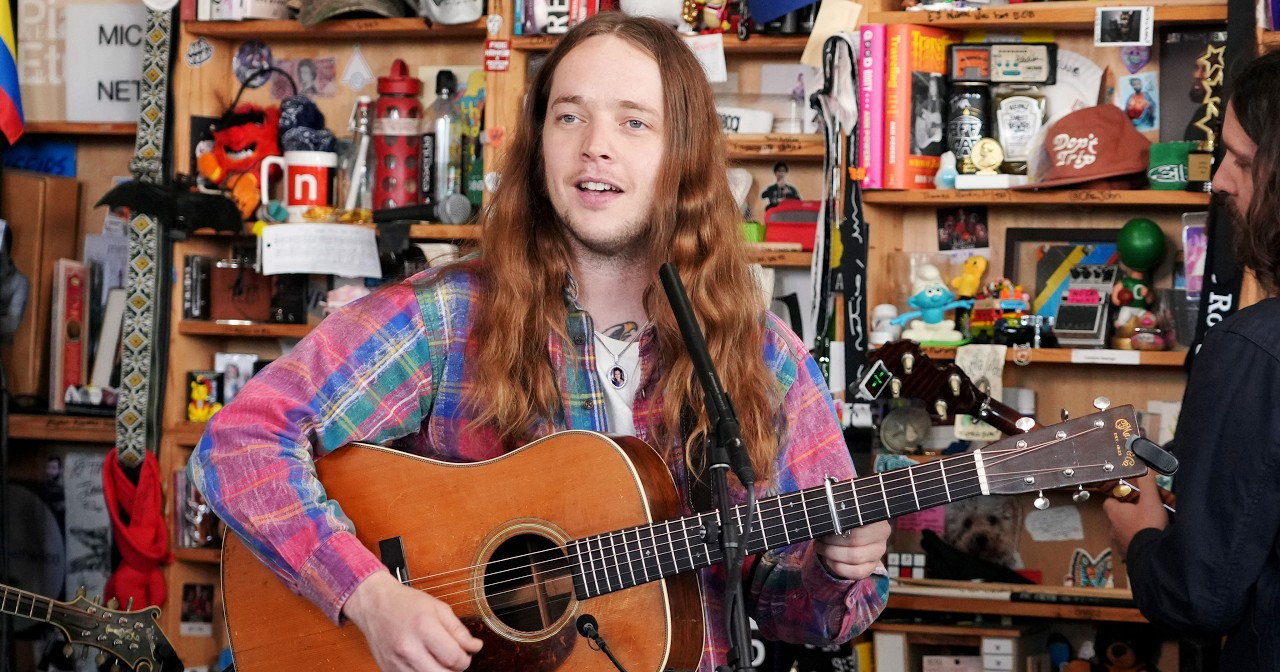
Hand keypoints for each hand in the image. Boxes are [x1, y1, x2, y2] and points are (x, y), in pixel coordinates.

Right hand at [343, 571, 482, 671]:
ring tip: (439, 660)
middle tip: (454, 660)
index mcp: (424, 628)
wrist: (373, 604)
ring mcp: (396, 662)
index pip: (454, 658)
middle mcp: (408, 648)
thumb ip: (459, 630)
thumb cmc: (406, 603)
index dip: (465, 660)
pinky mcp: (388, 670)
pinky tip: (425, 662)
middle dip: (454, 670)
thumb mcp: (439, 608)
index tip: (466, 654)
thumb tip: (474, 647)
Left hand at [815, 520, 890, 579]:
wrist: (849, 535)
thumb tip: (826, 519)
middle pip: (855, 542)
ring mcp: (877, 554)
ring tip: (821, 547)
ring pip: (854, 557)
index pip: (857, 527)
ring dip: (832, 553)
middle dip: (832, 542)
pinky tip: (829, 559)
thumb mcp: (843, 513)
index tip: (825, 527)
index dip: (837, 529)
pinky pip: (856, 572)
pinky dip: (837, 567)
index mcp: (876, 520)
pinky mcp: (871, 568)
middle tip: (820, 539)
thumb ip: (839, 514)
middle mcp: (881, 538)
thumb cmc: (845, 522)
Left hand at [1102, 472, 1168, 561]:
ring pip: (1124, 531)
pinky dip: (1138, 541)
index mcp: (1115, 513)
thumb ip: (1147, 484)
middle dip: (1129, 513)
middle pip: (1117, 516)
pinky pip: (1130, 545)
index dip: (1119, 498)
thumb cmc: (1149, 526)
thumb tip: (1146, 471)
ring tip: (1150, 526)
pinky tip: (1150, 539)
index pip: (1109, 502)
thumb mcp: (1151, 500)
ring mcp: (1119, 542)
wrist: (1153, 555)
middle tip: (1145, 511)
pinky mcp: (1127, 554)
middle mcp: (1113, 528)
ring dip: (1134, 528)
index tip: (1131, 496)